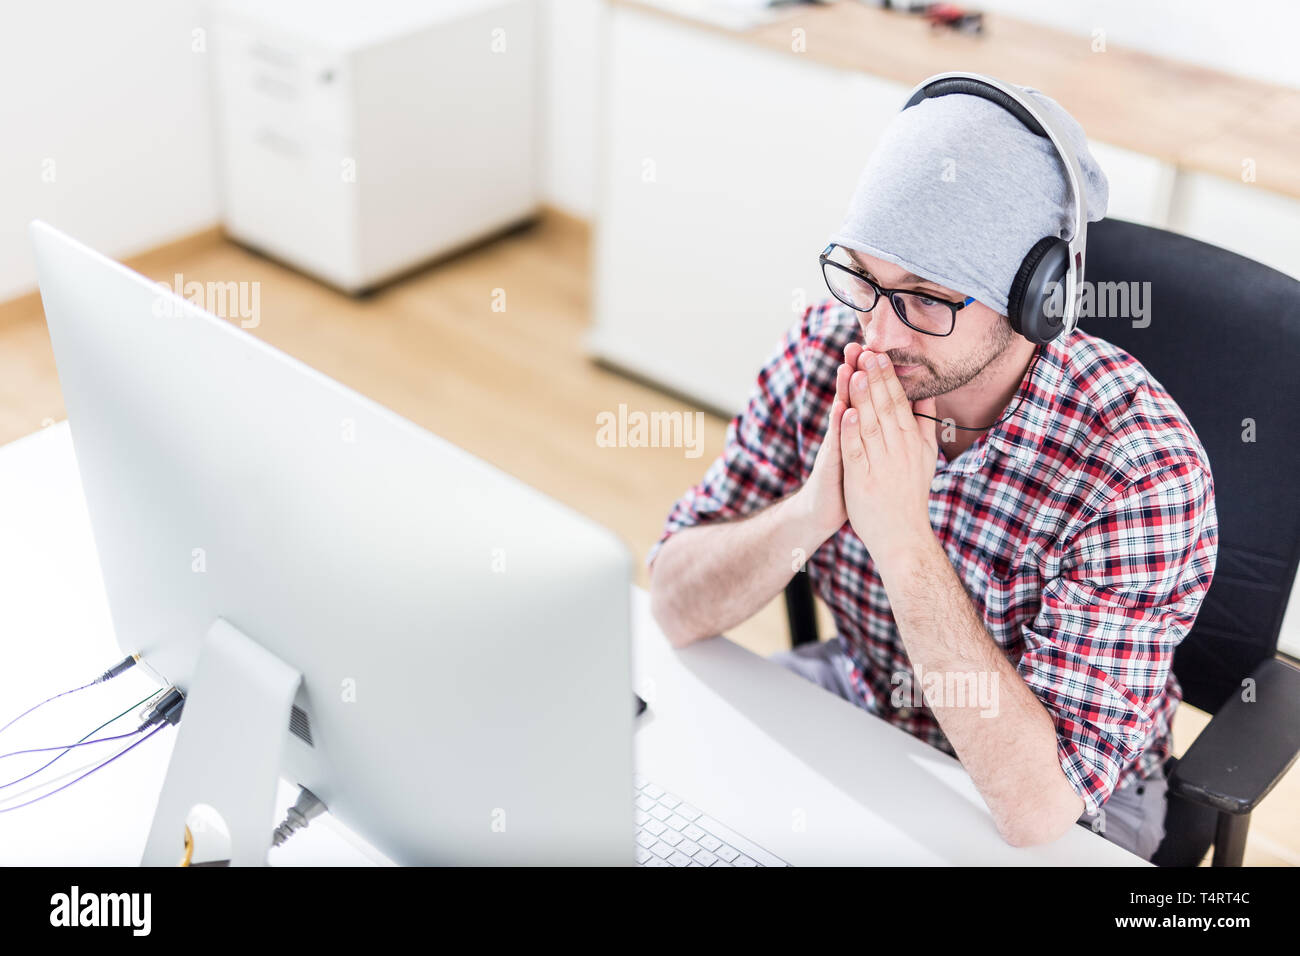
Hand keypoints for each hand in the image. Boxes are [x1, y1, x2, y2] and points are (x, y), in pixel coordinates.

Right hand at [796, 342, 865, 540]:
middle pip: (850, 396)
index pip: (864, 394)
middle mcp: (844, 432)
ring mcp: (836, 446)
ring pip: (841, 413)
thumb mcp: (866, 450)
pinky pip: (837, 442)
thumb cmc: (851, 478)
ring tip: (848, 366)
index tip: (873, 347)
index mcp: (858, 428)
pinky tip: (842, 409)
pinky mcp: (832, 464)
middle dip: (854, 370)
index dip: (868, 372)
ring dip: (844, 390)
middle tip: (856, 344)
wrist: (825, 509)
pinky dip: (840, 425)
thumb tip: (895, 409)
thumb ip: (876, 427)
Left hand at [839, 349, 939, 568]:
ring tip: (857, 373)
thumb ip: (923, 424)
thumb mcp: (925, 455)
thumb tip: (926, 395)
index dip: (888, 377)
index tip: (879, 354)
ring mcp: (881, 464)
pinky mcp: (863, 479)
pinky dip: (851, 431)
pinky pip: (856, 451)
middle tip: (867, 351)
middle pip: (886, 408)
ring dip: (864, 398)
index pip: (900, 402)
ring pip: (871, 424)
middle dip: (876, 378)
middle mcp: (899, 449)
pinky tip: (846, 412)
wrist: (903, 535)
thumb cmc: (910, 493)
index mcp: (912, 441)